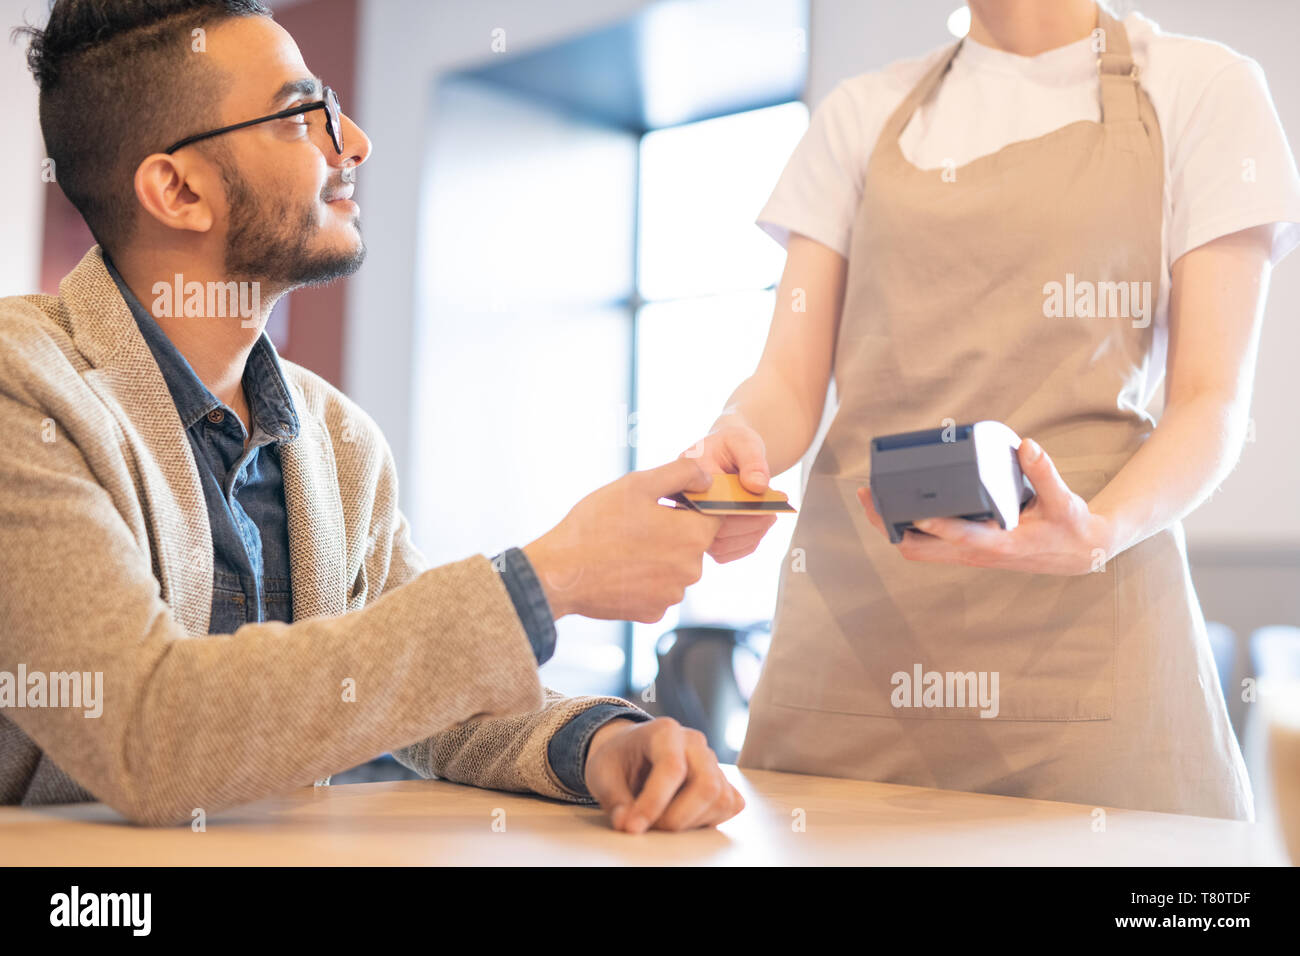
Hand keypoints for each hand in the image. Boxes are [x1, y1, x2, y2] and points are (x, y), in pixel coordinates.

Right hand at [523, 458, 721, 621]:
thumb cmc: (595, 525)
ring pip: (675, 567)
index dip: (689, 504)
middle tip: (636, 524)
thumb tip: (706, 478)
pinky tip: (621, 569)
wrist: (560, 572)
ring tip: (625, 547)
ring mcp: (672, 596)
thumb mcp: (637, 484)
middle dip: (673, 531)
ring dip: (659, 556)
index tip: (665, 503)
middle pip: (693, 542)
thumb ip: (681, 473)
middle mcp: (691, 571)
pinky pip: (658, 589)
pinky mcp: (653, 614)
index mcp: (693, 536)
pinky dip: (645, 580)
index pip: (712, 514)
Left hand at [583, 717, 744, 832]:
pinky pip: (729, 804)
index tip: (633, 827)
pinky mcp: (722, 780)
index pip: (672, 768)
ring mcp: (711, 760)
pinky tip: (683, 816)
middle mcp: (694, 742)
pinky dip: (709, 819)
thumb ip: (614, 800)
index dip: (653, 803)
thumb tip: (628, 824)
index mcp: (664, 732)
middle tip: (650, 826)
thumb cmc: (618, 758)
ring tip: (662, 821)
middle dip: (677, 818)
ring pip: (720, 798)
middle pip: (707, 785)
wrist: (630, 751)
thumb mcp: (602, 774)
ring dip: (691, 821)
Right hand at [680, 421, 778, 562]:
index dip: (735, 507)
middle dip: (748, 522)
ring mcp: (690, 523)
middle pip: (711, 528)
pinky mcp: (704, 536)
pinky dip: (747, 544)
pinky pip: (723, 553)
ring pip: (717, 545)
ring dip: (750, 535)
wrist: (730, 453)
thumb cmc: (734, 445)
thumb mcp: (744, 442)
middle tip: (772, 512)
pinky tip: (760, 527)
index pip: (705, 501)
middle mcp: (683, 503)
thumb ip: (751, 460)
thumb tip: (757, 486)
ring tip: (770, 517)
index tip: (761, 495)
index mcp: (686, 477)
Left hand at [855, 438, 1115, 574]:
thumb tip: (1027, 446)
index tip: (912, 510)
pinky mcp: (966, 551)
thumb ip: (1044, 473)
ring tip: (872, 499)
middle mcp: (976, 555)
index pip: (959, 537)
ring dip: (892, 528)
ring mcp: (968, 556)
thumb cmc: (1071, 526)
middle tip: (869, 496)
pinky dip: (907, 529)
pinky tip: (897, 507)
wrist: (1080, 553)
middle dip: (890, 526)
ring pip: (918, 550)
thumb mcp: (1064, 500)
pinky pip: (927, 546)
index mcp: (1000, 545)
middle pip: (920, 549)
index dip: (935, 525)